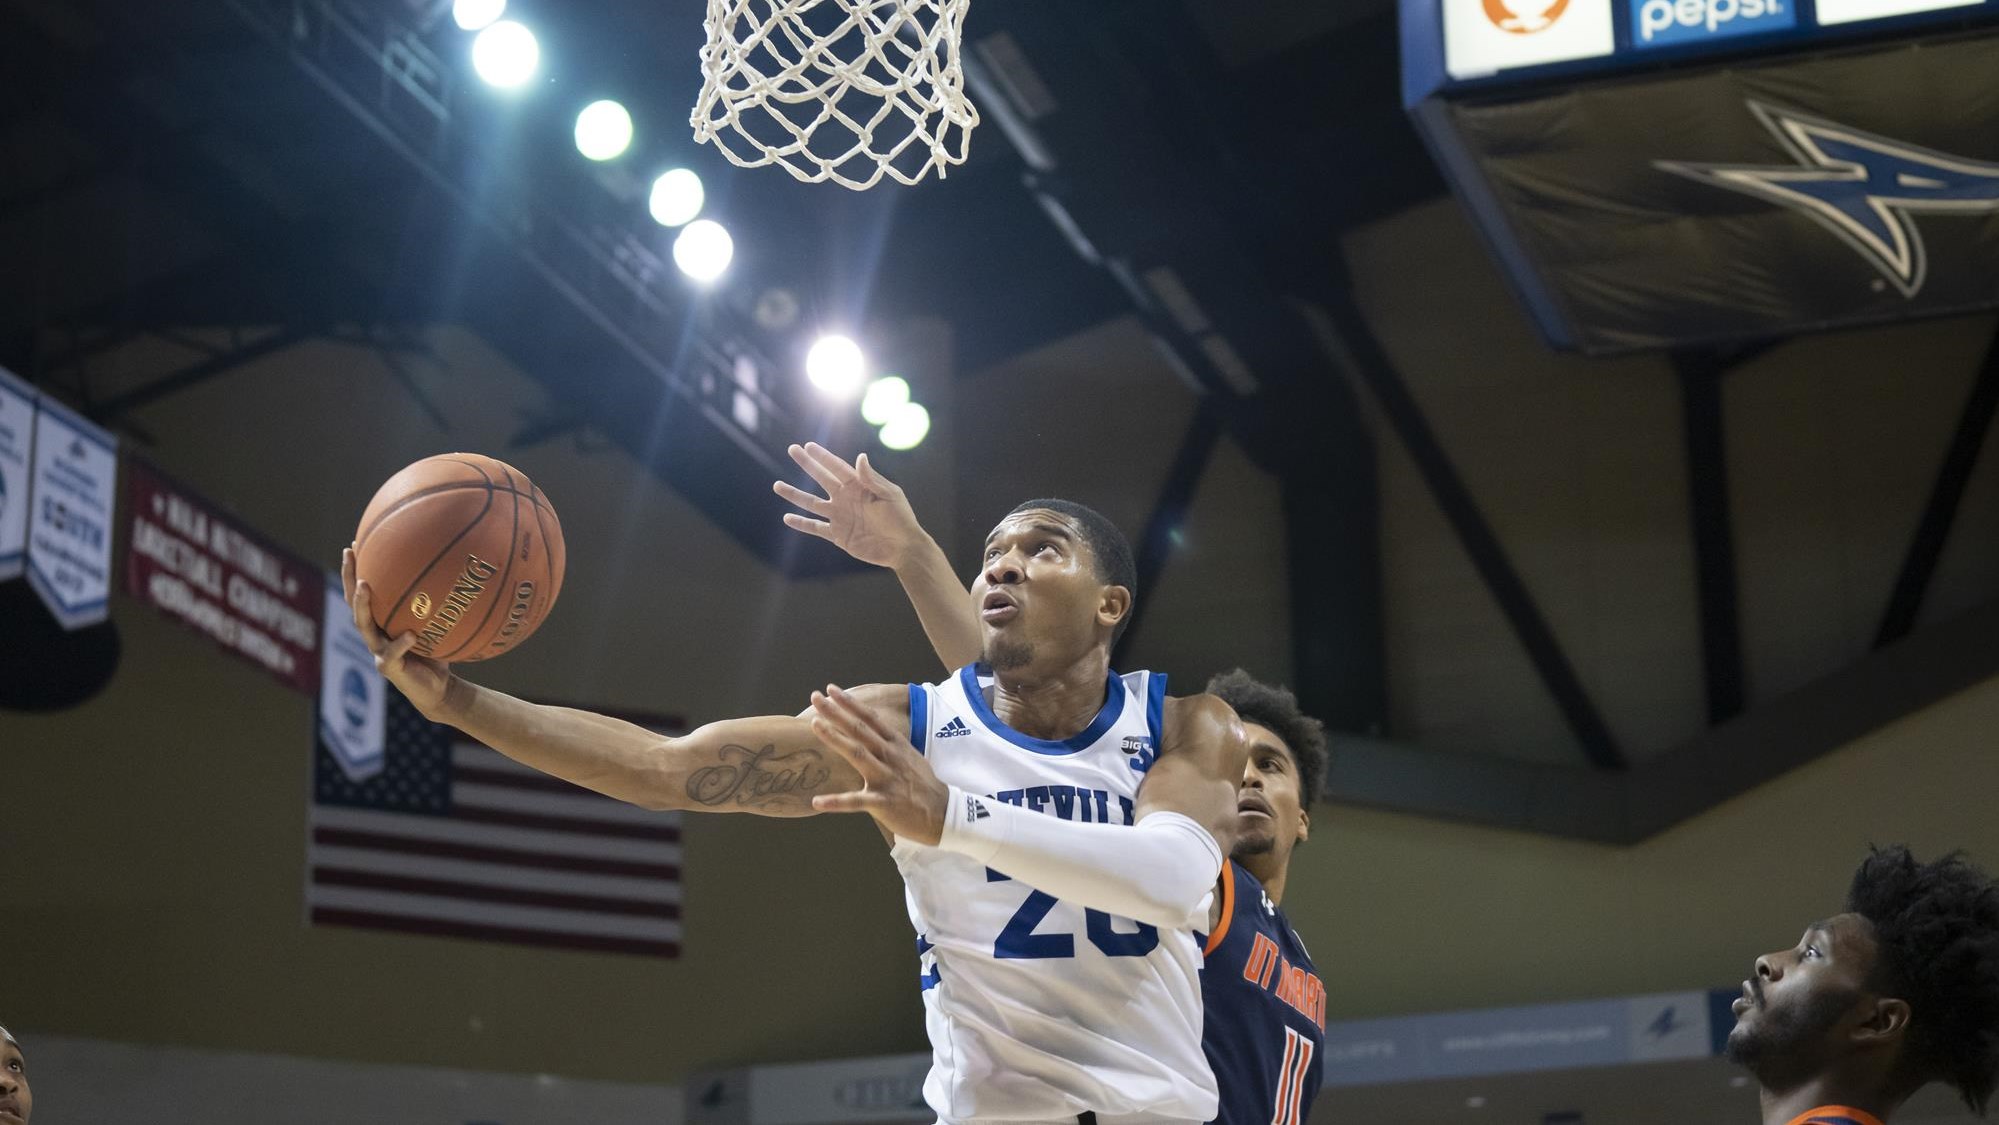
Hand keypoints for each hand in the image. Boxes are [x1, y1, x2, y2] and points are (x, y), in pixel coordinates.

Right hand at [341, 545, 456, 719]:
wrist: (439, 689)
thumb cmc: (439, 652)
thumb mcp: (438, 624)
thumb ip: (439, 604)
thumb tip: (459, 569)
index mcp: (383, 622)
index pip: (363, 592)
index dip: (356, 570)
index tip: (355, 544)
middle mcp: (375, 634)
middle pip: (354, 603)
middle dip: (350, 577)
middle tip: (351, 553)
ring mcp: (379, 651)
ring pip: (364, 626)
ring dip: (363, 606)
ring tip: (365, 586)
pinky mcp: (390, 668)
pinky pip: (393, 653)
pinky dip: (401, 643)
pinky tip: (411, 634)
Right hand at [774, 443, 928, 569]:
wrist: (903, 548)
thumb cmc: (901, 518)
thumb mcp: (890, 495)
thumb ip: (872, 478)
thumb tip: (860, 457)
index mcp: (859, 486)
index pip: (837, 467)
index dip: (823, 456)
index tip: (808, 445)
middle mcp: (846, 499)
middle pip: (821, 478)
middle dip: (807, 465)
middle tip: (792, 449)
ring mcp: (840, 516)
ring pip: (812, 503)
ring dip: (795, 494)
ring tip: (777, 485)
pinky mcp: (838, 535)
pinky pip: (816, 528)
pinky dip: (802, 524)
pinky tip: (787, 518)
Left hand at [808, 684, 949, 844]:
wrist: (944, 813)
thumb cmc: (923, 785)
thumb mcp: (909, 757)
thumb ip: (889, 745)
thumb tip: (872, 732)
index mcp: (896, 745)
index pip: (870, 718)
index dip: (850, 703)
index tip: (831, 689)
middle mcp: (890, 756)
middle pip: (860, 729)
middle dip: (836, 712)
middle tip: (816, 697)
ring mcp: (887, 778)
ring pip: (858, 754)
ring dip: (835, 738)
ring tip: (815, 725)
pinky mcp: (883, 802)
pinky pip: (855, 801)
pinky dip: (835, 802)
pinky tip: (816, 801)